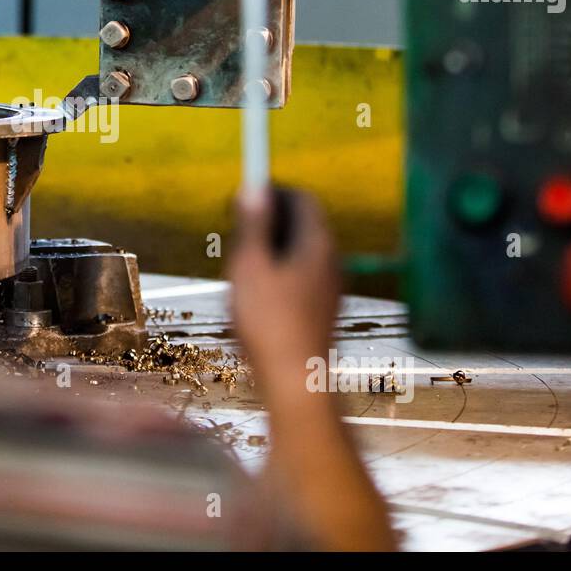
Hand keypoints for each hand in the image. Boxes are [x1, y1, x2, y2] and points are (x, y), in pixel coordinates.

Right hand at [229, 184, 394, 550]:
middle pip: (303, 225)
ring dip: (273, 251)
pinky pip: (301, 278)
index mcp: (318, 244)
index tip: (248, 196)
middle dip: (270, 222)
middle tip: (238, 233)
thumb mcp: (250, 266)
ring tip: (242, 268)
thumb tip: (255, 189)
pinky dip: (279, 275)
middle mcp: (332, 262)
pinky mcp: (323, 311)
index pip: (303, 198)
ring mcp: (331, 288)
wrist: (294, 381)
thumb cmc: (270, 323)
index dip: (275, 191)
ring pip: (301, 253)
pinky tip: (257, 299)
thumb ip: (253, 225)